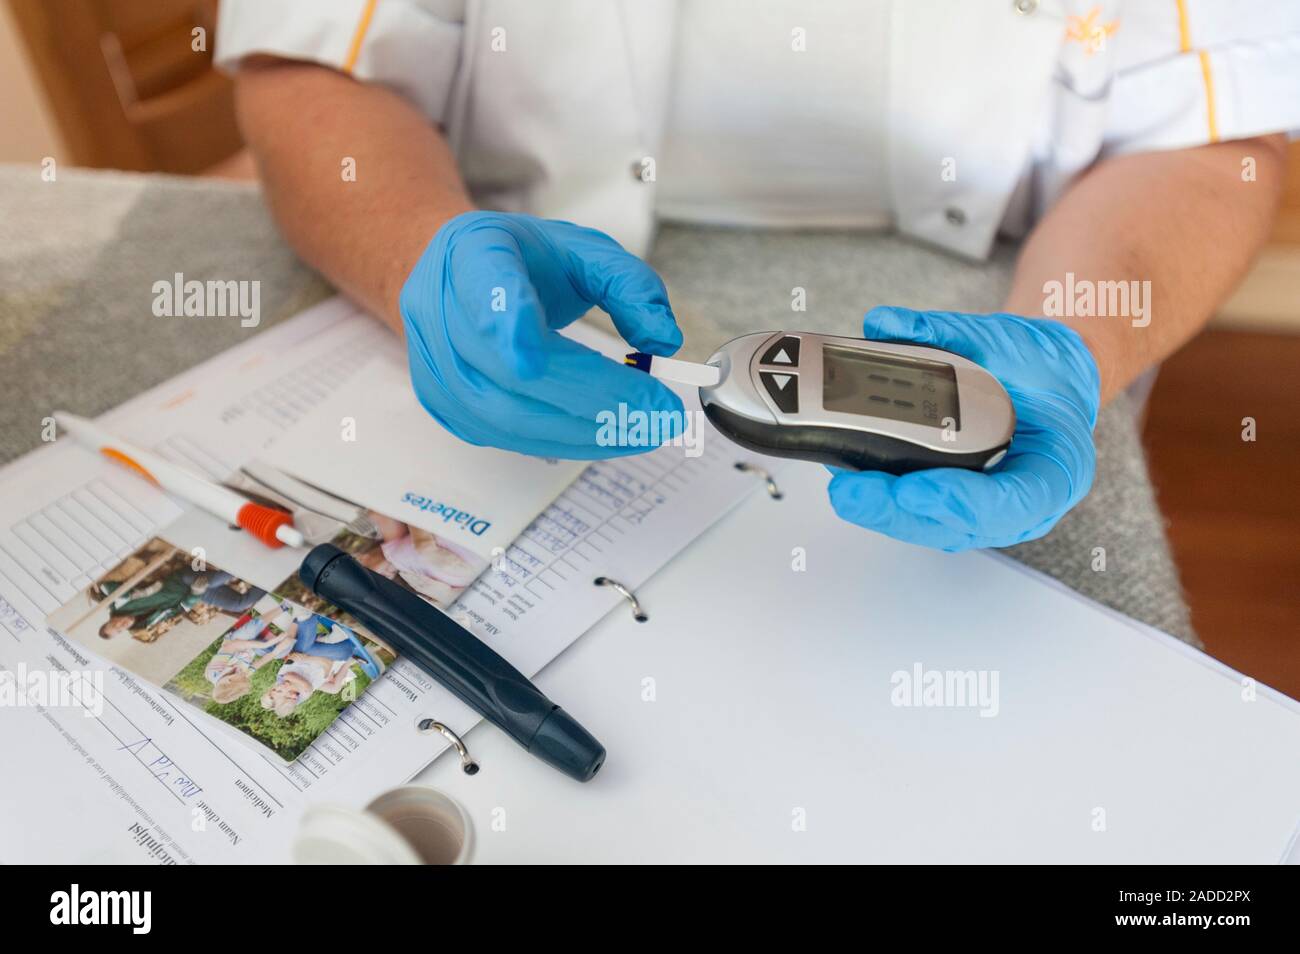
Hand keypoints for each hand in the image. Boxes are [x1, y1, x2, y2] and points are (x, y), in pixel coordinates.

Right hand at [400, 211, 684, 457]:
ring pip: (508, 417)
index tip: (531, 360)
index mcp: (470, 257)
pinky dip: (568, 441)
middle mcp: (438, 315)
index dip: (505, 325)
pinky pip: (508, 438)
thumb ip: (629, 284)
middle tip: (659, 413)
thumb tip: (664, 340)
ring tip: (647, 429)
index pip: (483, 290)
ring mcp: (435, 369)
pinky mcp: (447, 410)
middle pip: (509, 373)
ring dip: (587, 432)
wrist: (456, 280)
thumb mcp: (581, 250)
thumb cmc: (522, 265)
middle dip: (594, 399)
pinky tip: (611, 435)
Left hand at [828, 306, 1099, 550]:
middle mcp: (1028, 503)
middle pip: (962, 525)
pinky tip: (853, 482)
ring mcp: (991, 513)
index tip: (914, 489)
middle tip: (854, 492)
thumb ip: (947, 332)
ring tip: (846, 491)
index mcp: (1059, 466)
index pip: (1018, 499)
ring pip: (935, 528)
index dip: (964, 501)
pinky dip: (887, 503)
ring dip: (885, 513)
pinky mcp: (960, 510)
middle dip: (901, 512)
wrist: (1049, 385)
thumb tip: (886, 323)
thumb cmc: (1040, 372)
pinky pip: (923, 517)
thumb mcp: (1007, 342)